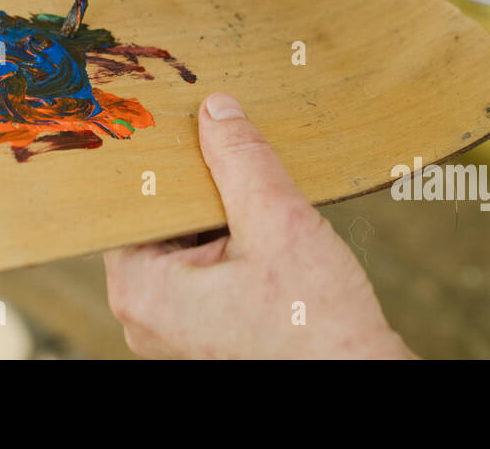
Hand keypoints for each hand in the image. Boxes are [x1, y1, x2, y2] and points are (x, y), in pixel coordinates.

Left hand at [103, 92, 413, 358]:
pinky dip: (231, 242)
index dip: (162, 161)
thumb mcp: (277, 220)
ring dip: (220, 213)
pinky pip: (204, 269)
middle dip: (199, 186)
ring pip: (185, 242)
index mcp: (139, 289)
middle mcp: (144, 314)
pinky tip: (264, 228)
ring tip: (257, 194)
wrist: (358, 380)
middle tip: (232, 147)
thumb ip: (240, 158)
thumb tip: (215, 109)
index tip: (183, 122)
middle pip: (160, 220)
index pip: (131, 202)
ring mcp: (173, 326)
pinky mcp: (203, 330)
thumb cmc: (315, 323)